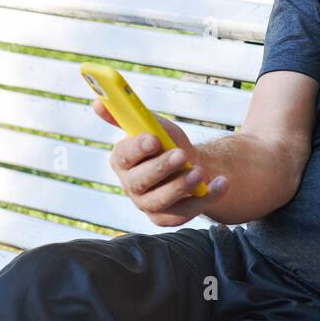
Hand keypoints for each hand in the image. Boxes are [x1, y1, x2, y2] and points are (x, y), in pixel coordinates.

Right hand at [93, 97, 228, 227]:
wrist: (191, 166)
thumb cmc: (168, 144)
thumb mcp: (153, 125)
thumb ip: (130, 115)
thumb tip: (98, 102)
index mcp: (122, 160)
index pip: (124, 156)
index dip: (138, 148)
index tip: (154, 138)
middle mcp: (130, 185)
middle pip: (140, 180)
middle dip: (161, 167)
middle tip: (181, 155)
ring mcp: (147, 204)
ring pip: (161, 200)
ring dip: (182, 185)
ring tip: (200, 172)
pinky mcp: (166, 218)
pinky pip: (184, 212)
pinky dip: (206, 198)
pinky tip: (221, 184)